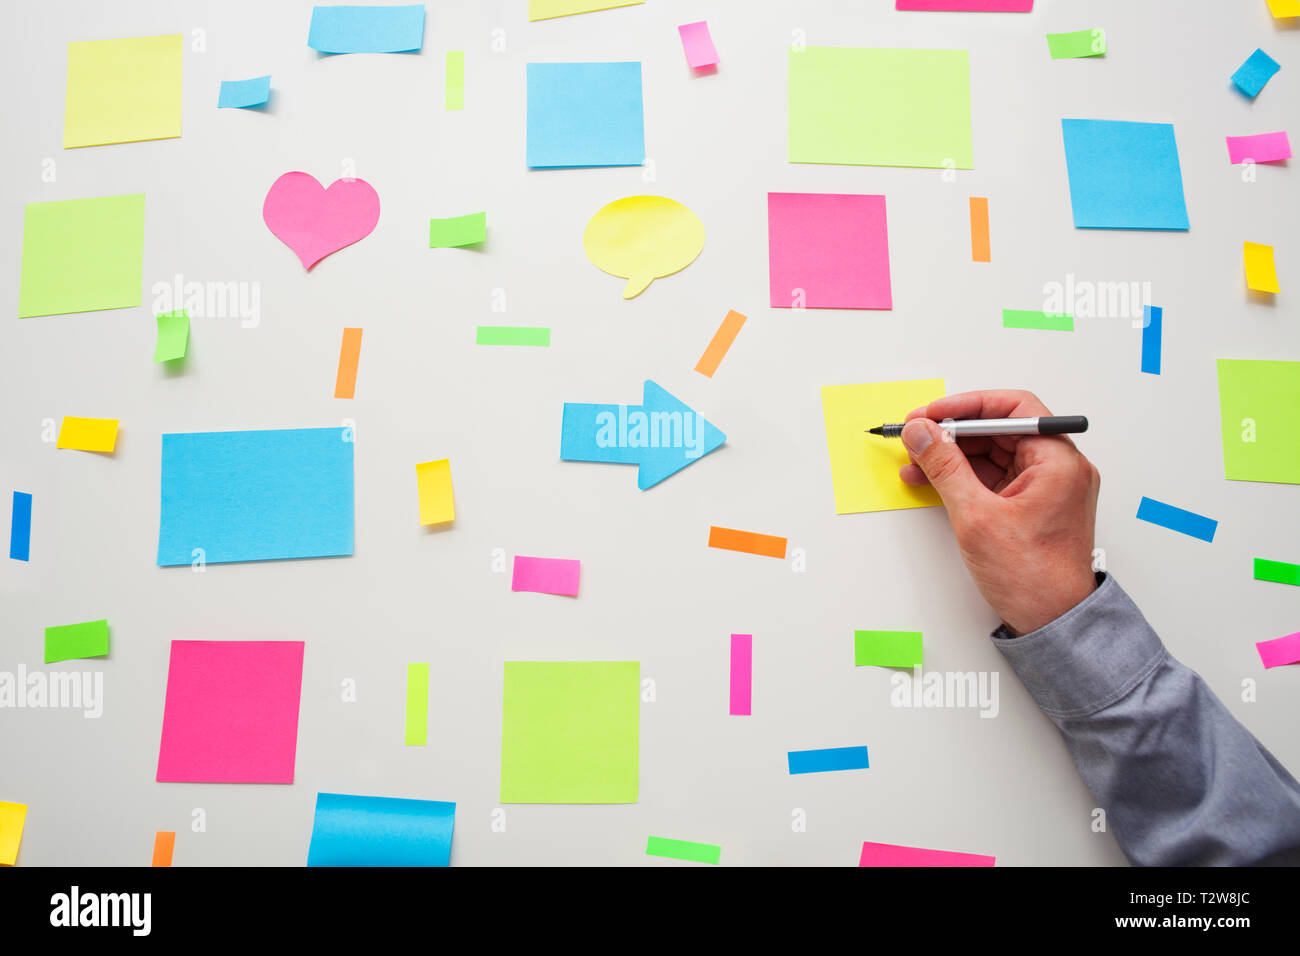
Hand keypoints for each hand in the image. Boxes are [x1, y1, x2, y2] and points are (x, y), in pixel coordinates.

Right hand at [899, 390, 1099, 635]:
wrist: (1053, 622)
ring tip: (915, 464)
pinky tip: (933, 482)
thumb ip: (944, 466)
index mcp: (1058, 461)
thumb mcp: (976, 515)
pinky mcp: (1034, 505)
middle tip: (916, 437)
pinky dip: (964, 477)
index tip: (931, 415)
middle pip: (1000, 430)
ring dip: (953, 457)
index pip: (1012, 408)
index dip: (966, 406)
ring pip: (994, 454)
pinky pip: (995, 477)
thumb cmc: (1032, 577)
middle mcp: (1059, 468)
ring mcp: (1048, 488)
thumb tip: (921, 432)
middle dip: (954, 433)